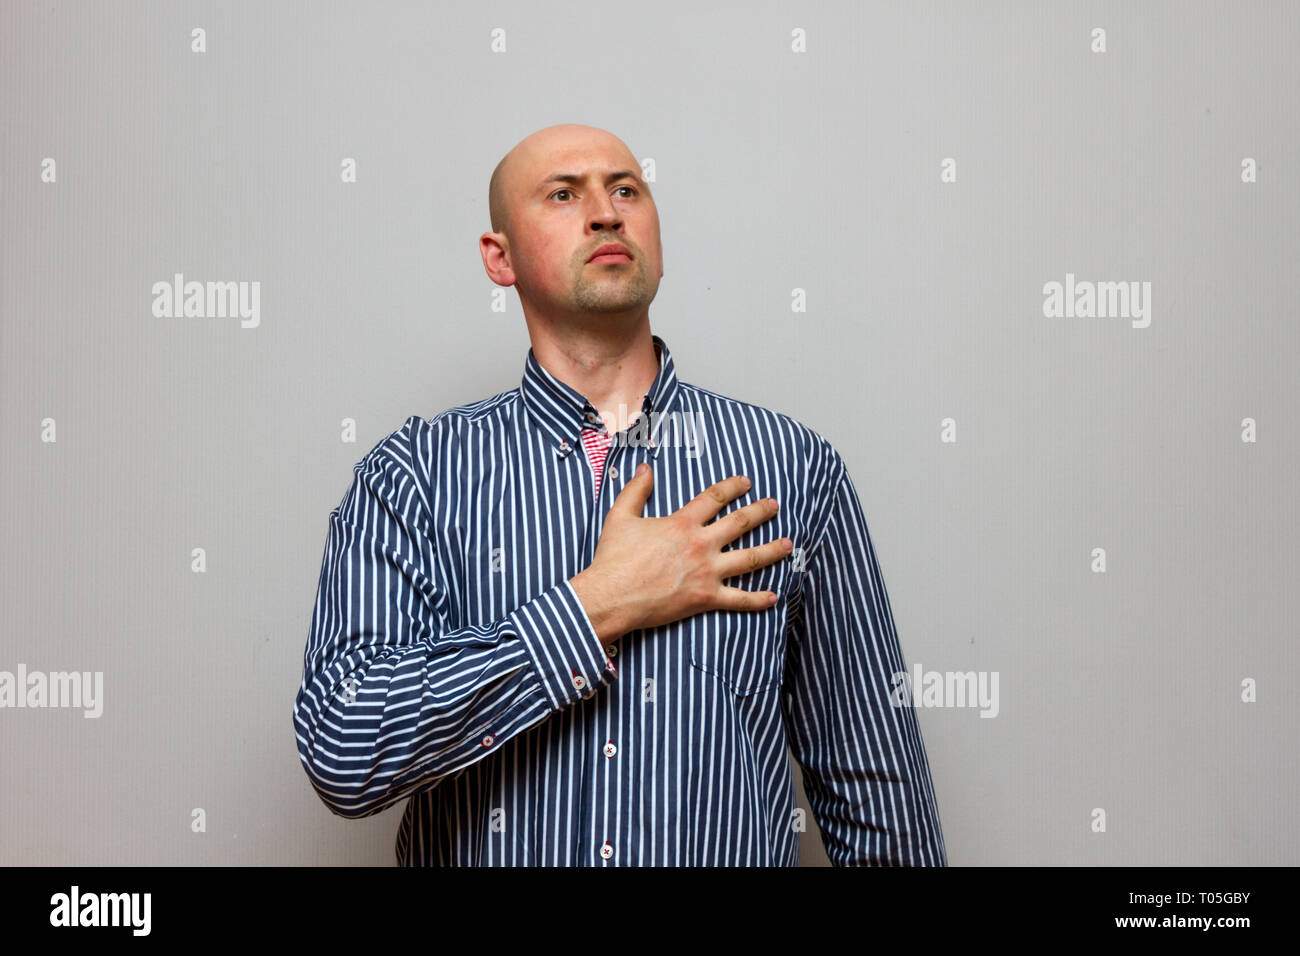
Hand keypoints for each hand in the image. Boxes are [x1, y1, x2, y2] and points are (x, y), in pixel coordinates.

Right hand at [569, 463, 790, 641]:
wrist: (612, 596)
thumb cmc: (613, 559)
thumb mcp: (620, 516)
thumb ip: (636, 491)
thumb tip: (645, 469)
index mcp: (683, 523)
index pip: (715, 498)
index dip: (732, 487)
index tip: (746, 482)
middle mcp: (701, 544)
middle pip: (740, 523)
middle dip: (760, 512)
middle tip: (774, 505)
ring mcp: (707, 572)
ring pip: (750, 559)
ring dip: (772, 550)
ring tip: (788, 543)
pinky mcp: (706, 598)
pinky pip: (740, 599)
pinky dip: (758, 599)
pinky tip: (774, 596)